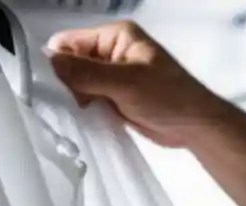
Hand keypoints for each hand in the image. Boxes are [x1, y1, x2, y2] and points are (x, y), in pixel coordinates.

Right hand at [46, 21, 227, 147]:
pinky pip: (89, 99)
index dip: (58, 62)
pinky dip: (84, 109)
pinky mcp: (114, 98)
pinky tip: (83, 120)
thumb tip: (50, 62)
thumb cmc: (168, 97)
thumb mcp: (127, 82)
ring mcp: (112, 77)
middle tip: (71, 104)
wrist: (195, 127)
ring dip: (74, 98)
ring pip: (77, 84)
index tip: (54, 87)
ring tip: (79, 114)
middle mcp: (110, 53)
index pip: (70, 42)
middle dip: (65, 83)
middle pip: (70, 63)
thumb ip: (88, 72)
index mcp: (115, 37)